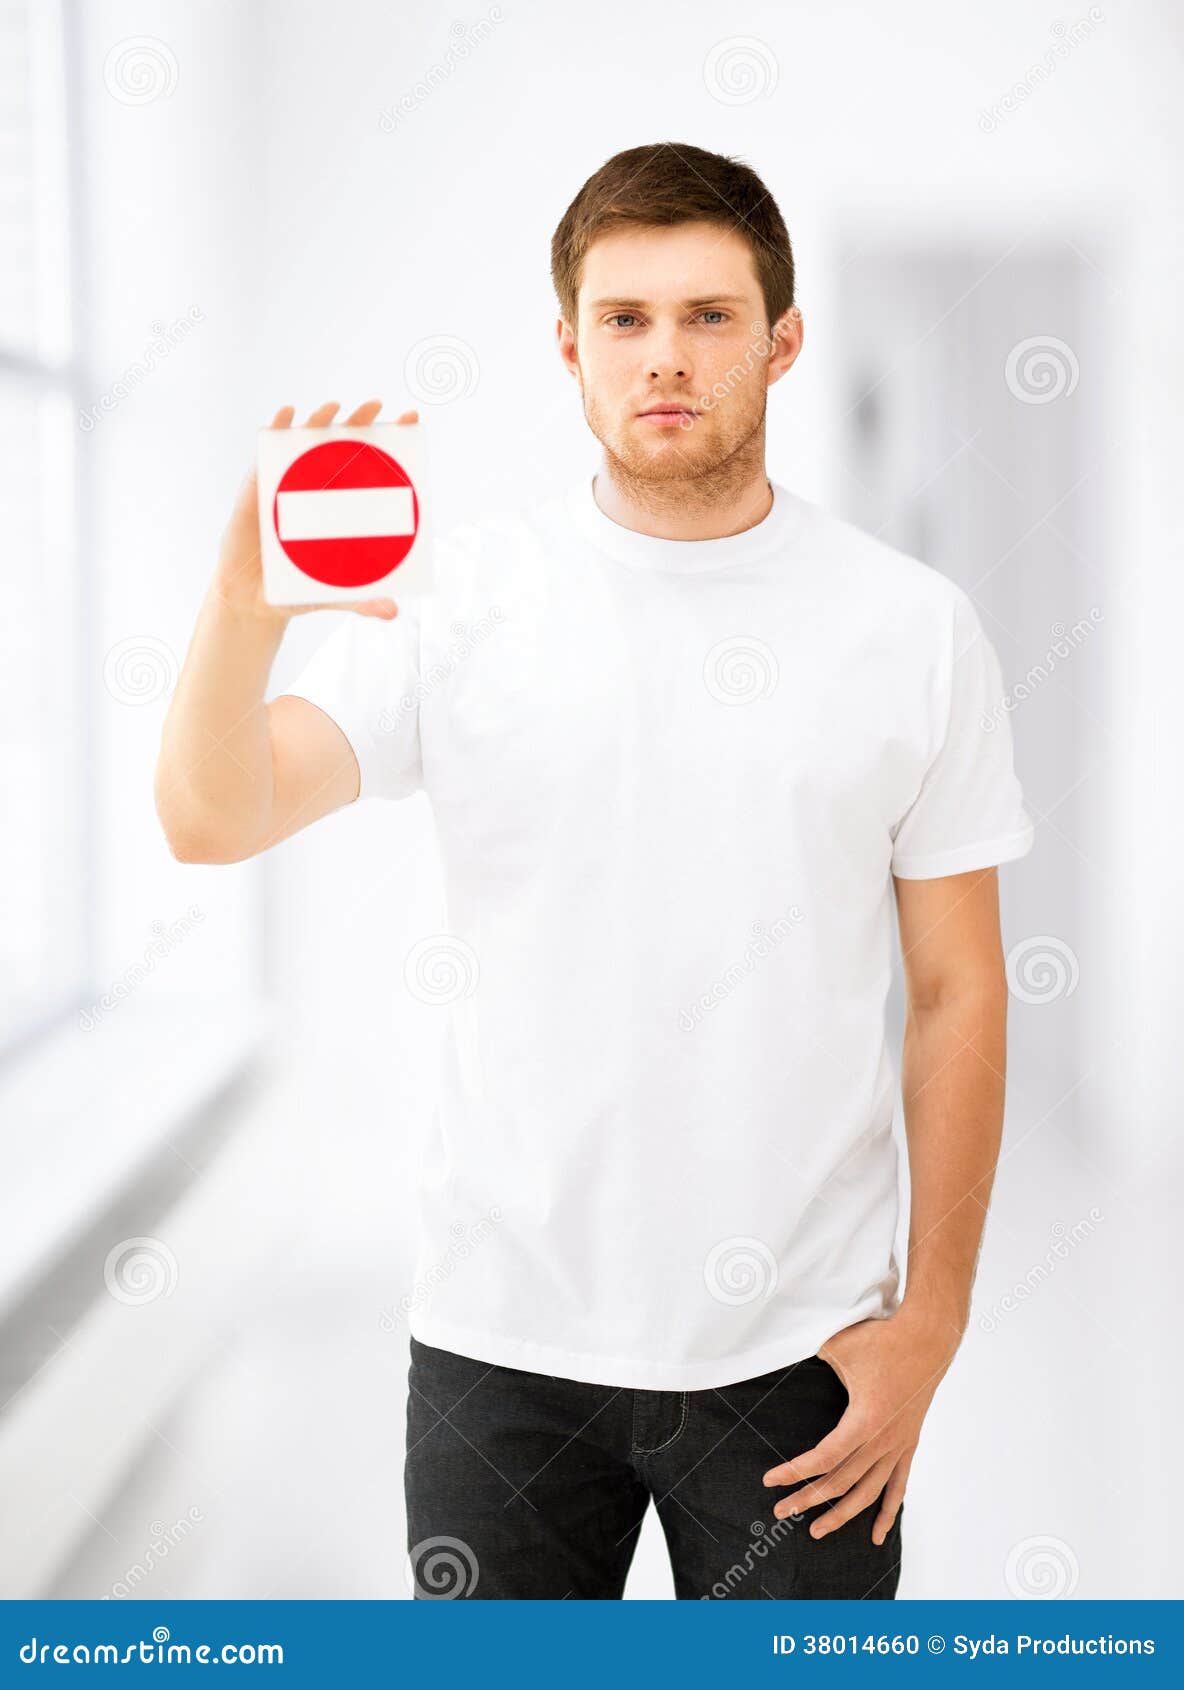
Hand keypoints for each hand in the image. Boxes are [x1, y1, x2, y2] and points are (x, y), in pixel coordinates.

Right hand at [212, 399, 418, 625]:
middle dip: (360, 421)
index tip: (413, 419)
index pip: (372, 465)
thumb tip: (393, 613)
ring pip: (305, 442)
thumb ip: (362, 600)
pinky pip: (268, 454)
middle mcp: (318, 487)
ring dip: (320, 420)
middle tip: (377, 405)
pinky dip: (277, 430)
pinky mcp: (258, 488)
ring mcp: (287, 483)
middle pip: (341, 445)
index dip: (392, 439)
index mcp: (342, 506)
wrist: (253, 603)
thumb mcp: (335, 595)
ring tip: (335, 407)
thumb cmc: (299, 590)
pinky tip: (286, 415)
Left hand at [761, 1304, 962, 1545]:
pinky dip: (886, 1513)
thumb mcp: (838, 1345)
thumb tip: (783, 1354)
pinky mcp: (908, 1444)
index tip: (770, 1480)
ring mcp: (898, 1446)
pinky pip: (898, 1487)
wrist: (928, 1338)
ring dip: (841, 1515)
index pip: (823, 1459)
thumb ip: (811, 1357)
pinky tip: (875, 1536)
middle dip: (808, 1499)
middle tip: (780, 1511)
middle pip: (841, 1482)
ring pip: (868, 1493)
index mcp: (865, 1420)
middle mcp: (883, 1441)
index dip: (794, 1472)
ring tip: (816, 1531)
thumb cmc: (882, 1340)